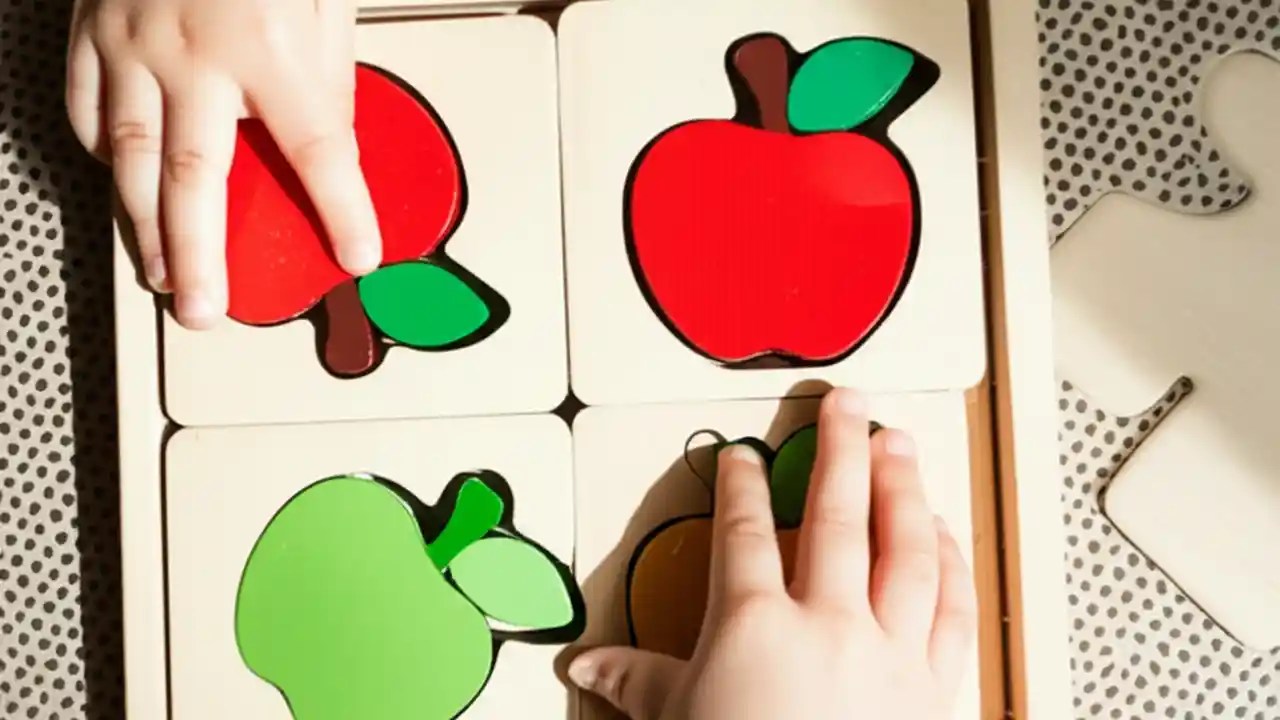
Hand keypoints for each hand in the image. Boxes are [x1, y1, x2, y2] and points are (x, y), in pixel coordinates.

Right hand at [66, 0, 380, 328]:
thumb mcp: (327, 2)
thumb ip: (327, 68)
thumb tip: (333, 131)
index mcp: (271, 47)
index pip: (321, 154)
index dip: (344, 213)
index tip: (359, 256)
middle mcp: (196, 54)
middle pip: (197, 180)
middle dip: (203, 256)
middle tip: (208, 309)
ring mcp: (133, 41)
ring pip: (129, 156)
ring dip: (143, 226)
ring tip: (159, 274)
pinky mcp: (94, 25)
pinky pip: (85, 103)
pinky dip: (98, 151)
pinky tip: (112, 184)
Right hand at [570, 388, 977, 719]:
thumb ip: (638, 684)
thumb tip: (591, 669)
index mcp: (755, 626)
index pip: (745, 530)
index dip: (744, 484)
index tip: (746, 456)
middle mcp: (828, 625)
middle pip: (837, 514)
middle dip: (842, 447)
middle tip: (849, 401)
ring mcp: (887, 652)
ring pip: (904, 548)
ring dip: (903, 488)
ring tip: (899, 443)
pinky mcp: (933, 686)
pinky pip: (950, 608)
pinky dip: (951, 564)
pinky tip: (946, 532)